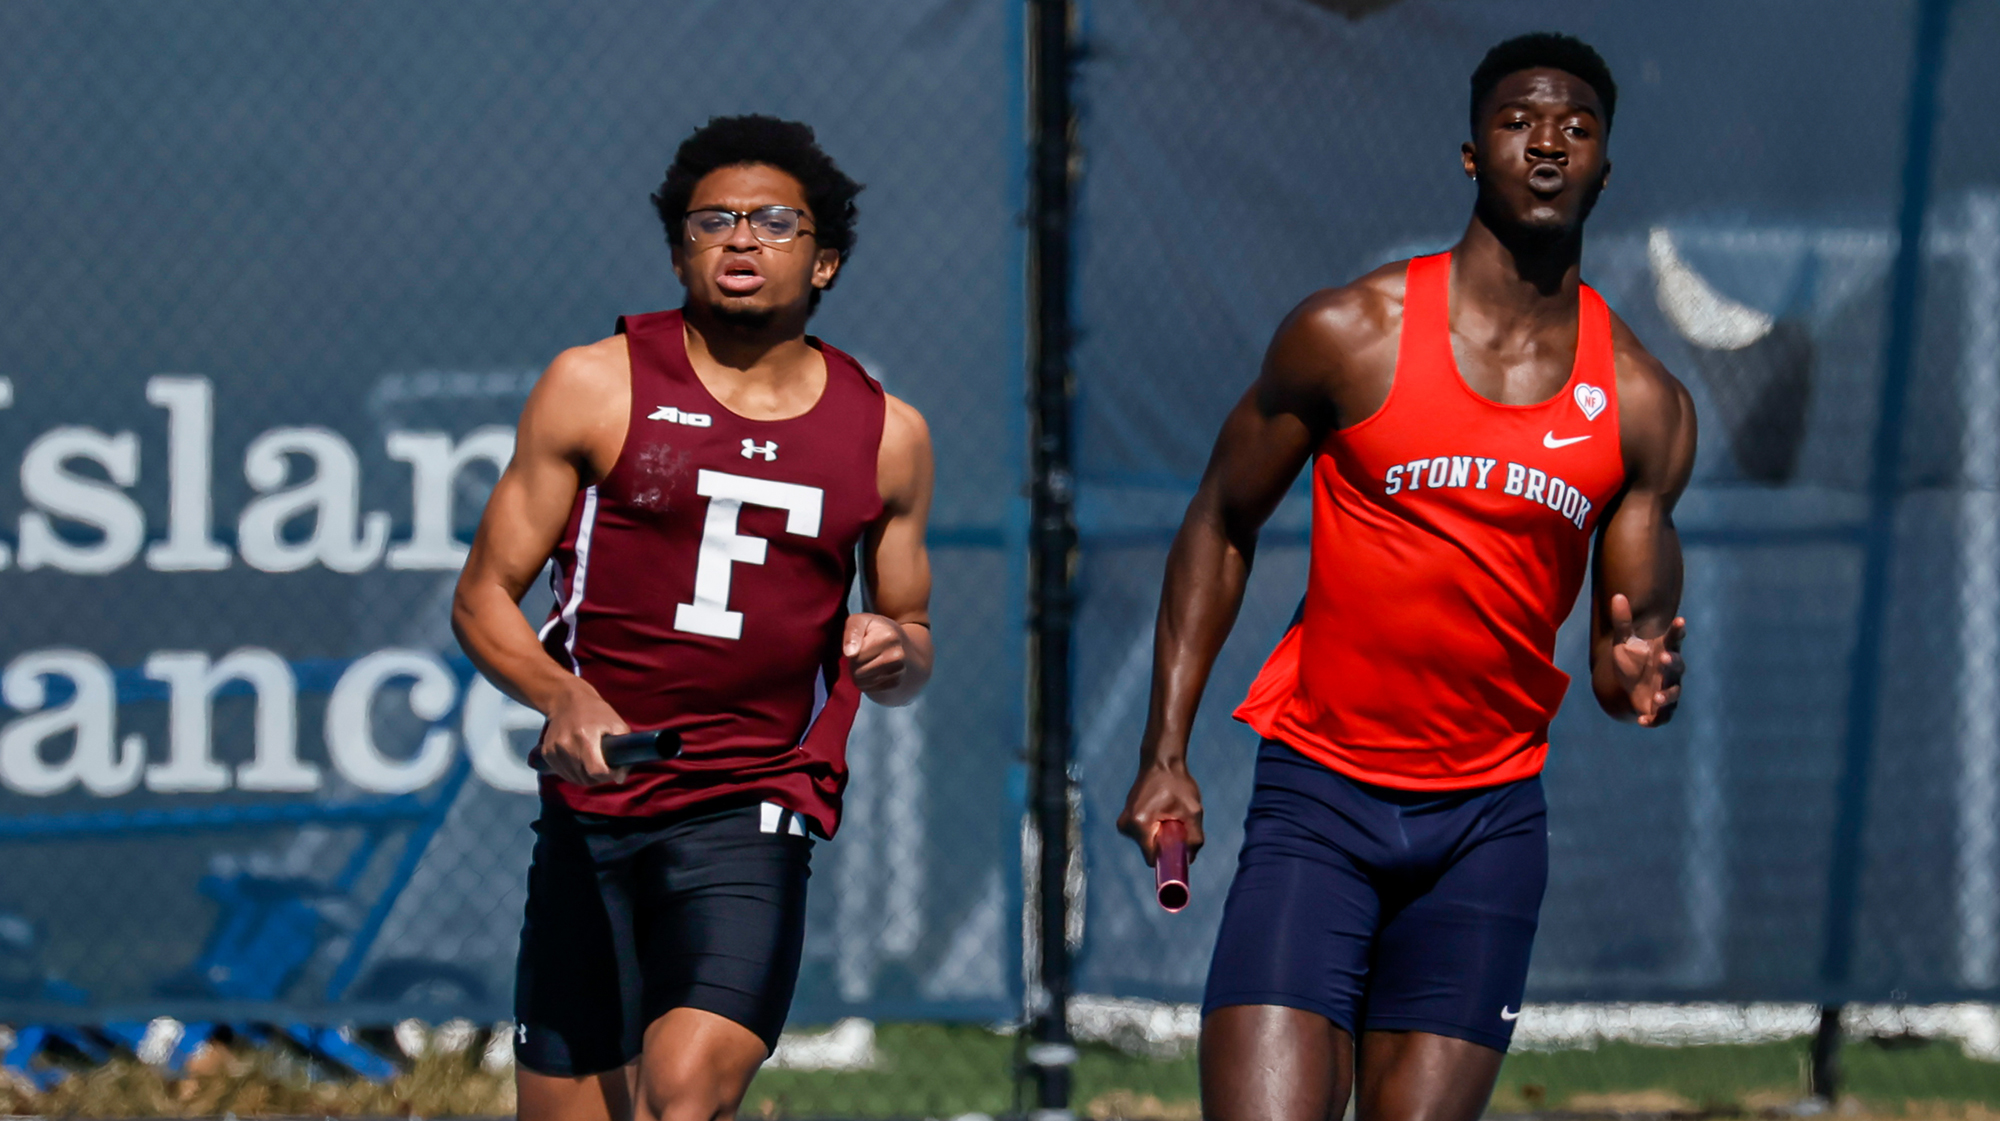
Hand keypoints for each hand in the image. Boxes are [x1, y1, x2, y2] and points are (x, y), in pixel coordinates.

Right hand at [538, 680, 631, 785]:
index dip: (609, 775)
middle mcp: (566, 745)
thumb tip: (620, 779)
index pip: (596, 771)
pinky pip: (563, 773)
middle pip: (585, 778)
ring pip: (573, 778)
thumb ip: (623, 750)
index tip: (614, 770)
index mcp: (585, 737)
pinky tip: (579, 759)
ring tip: (592, 762)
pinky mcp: (546, 753)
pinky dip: (573, 772)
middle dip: (598, 777)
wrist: (566, 700)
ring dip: (585, 776)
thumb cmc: (595, 711)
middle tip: (604, 766)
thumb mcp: (616, 723)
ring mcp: (554, 750)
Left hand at [844, 613, 911, 694]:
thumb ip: (852, 631)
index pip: (855, 656)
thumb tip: (850, 653)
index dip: (851, 652)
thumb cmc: (874, 630)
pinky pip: (869, 689)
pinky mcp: (896, 683)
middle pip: (858, 671)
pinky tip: (872, 671)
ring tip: (866, 662)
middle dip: (854, 665)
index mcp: (889, 637)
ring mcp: (899, 671)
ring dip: (858, 675)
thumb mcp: (861, 621)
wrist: (899, 643)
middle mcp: (897, 655)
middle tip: (861, 654)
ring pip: (862, 682)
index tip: (859, 644)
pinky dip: (866, 682)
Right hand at [1117, 760, 1204, 866]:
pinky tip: (1162, 811)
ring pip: (1148, 842)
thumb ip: (1194, 838)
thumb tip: (1189, 859)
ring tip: (1169, 813)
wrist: (1162, 761)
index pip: (1153, 858)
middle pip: (1150, 851)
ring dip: (1161, 834)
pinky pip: (1144, 834)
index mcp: (1139, 824)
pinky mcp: (1126, 818)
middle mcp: (1126, 825)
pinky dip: (1155, 828)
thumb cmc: (1178, 784)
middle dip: (1165, 843)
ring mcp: (1124, 821)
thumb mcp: (1193, 811)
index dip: (1168, 857)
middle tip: (1177, 822)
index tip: (1179, 847)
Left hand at [1609, 593, 1685, 726]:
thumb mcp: (1623, 641)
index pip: (1674, 639)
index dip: (1678, 630)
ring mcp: (1667, 690)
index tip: (1680, 620)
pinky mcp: (1660, 710)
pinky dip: (1654, 720)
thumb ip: (1622, 621)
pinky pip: (1662, 717)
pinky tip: (1642, 721)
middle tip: (1664, 658)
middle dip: (1672, 662)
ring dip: (1666, 696)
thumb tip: (1617, 596)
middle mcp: (1669, 671)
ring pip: (1673, 693)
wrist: (1628, 688)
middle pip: (1677, 665)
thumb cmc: (1632, 661)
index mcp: (1663, 651)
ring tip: (1655, 697)